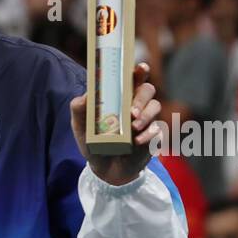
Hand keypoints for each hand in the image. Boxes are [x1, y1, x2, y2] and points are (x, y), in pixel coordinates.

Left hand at [69, 61, 166, 186]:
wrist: (104, 170)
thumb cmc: (93, 142)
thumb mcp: (81, 128)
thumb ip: (79, 110)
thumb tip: (84, 96)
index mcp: (120, 97)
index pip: (132, 78)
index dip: (139, 70)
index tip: (140, 68)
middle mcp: (136, 104)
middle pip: (148, 89)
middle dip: (141, 98)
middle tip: (131, 112)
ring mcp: (147, 119)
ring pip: (155, 107)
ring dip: (146, 116)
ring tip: (133, 128)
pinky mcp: (154, 136)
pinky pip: (158, 130)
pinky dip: (149, 135)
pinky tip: (137, 142)